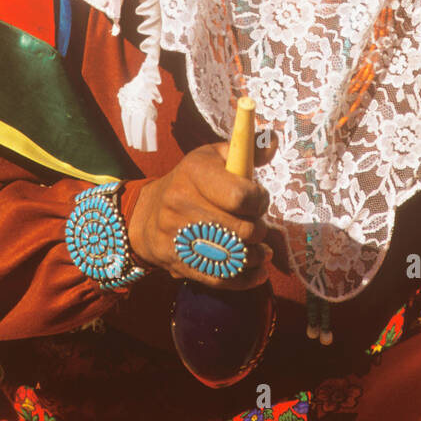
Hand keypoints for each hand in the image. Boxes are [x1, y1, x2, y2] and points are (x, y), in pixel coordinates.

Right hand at [127, 143, 271, 290]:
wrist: (148, 214)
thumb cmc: (190, 181)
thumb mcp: (213, 157)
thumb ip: (248, 151)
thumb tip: (272, 141)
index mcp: (194, 172)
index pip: (240, 196)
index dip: (259, 200)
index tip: (258, 200)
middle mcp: (182, 203)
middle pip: (241, 230)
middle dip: (259, 229)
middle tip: (257, 224)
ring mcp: (179, 237)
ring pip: (233, 257)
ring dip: (256, 255)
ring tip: (260, 248)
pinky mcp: (180, 263)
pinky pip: (221, 279)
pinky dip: (246, 278)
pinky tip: (258, 270)